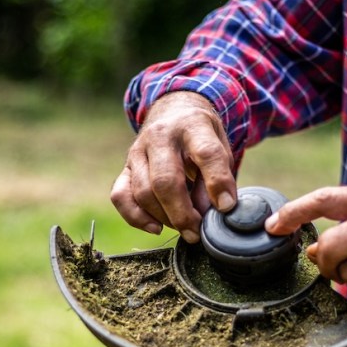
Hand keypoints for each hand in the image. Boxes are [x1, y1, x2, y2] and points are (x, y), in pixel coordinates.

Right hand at [111, 92, 236, 242]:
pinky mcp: (125, 167)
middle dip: (182, 214)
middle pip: (165, 181)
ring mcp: (138, 150)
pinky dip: (136, 217)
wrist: (173, 114)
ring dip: (164, 218)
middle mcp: (161, 135)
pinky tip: (156, 227)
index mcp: (193, 125)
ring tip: (184, 227)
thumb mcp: (220, 147)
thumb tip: (206, 213)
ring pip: (143, 192)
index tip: (226, 207)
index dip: (217, 183)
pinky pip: (120, 196)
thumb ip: (218, 177)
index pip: (205, 153)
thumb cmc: (202, 138)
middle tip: (196, 232)